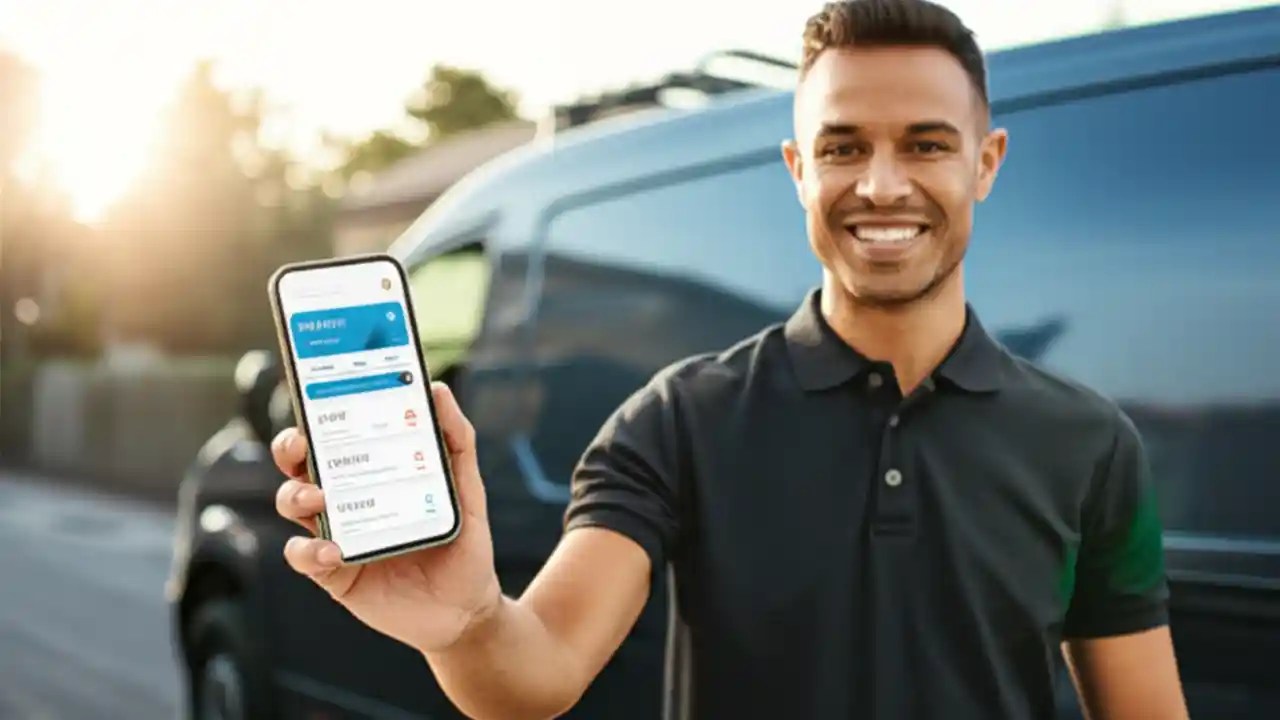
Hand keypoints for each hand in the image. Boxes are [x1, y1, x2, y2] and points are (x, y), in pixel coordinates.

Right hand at [273, 382, 501, 652]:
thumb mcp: (467, 489)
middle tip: (302, 443)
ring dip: (295, 494)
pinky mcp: (333, 574)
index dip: (316, 412)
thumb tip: (437, 391)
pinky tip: (334, 550)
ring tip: (319, 497)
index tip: (315, 394)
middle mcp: (345, 498)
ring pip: (292, 502)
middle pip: (299, 463)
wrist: (466, 608)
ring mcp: (335, 534)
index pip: (334, 434)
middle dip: (291, 446)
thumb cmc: (463, 542)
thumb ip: (457, 441)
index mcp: (371, 471)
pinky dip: (308, 551)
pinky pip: (302, 558)